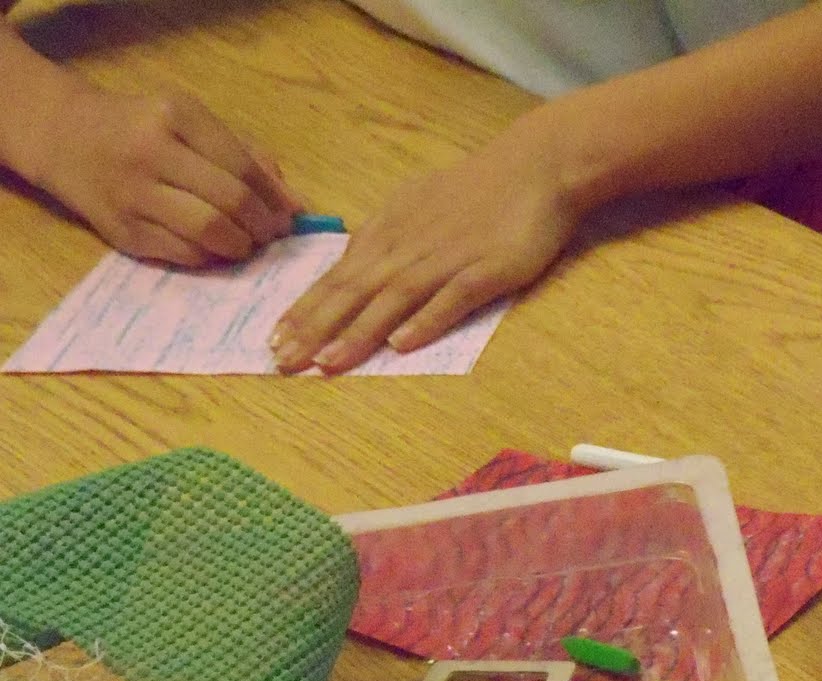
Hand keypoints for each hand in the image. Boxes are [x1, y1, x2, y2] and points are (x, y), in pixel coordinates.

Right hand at [24, 80, 296, 265]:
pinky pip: (184, 254)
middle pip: (231, 202)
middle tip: (269, 235)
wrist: (64, 137)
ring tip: (244, 243)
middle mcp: (150, 153)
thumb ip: (247, 157)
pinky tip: (212, 248)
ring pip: (209, 232)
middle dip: (263, 227)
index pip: (243, 167)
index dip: (274, 199)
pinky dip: (210, 256)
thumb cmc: (143, 129)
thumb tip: (297, 207)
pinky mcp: (121, 231)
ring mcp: (132, 194)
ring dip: (240, 246)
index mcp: (174, 116)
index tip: (287, 216)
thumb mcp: (191, 124)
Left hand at [269, 122, 580, 373]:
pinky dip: (424, 321)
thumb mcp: (419, 202)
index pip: (338, 275)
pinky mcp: (485, 271)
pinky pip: (450, 299)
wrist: (536, 166)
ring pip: (392, 298)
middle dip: (314, 327)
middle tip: (282, 360)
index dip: (305, 308)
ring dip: (358, 331)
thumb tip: (358, 260)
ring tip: (327, 363)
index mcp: (390, 230)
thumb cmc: (479, 188)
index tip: (275, 338)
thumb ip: (389, 235)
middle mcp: (408, 245)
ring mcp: (446, 259)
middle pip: (353, 290)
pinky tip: (401, 346)